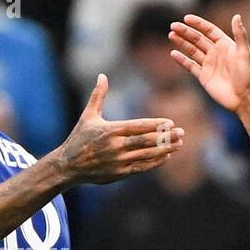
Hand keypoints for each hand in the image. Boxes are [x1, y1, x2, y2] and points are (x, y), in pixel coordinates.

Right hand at [52, 73, 183, 185]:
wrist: (68, 165)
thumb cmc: (79, 138)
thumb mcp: (88, 116)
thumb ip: (98, 96)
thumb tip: (102, 75)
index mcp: (111, 130)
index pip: (138, 126)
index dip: (156, 125)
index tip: (170, 122)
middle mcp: (116, 146)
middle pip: (146, 141)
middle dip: (166, 137)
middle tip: (182, 132)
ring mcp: (118, 161)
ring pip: (147, 154)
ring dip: (165, 149)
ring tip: (179, 144)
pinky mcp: (119, 173)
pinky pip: (141, 167)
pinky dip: (155, 162)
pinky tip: (166, 156)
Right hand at [169, 13, 249, 112]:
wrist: (244, 98)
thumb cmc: (247, 75)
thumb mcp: (244, 53)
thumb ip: (239, 34)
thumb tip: (236, 16)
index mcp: (225, 45)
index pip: (209, 30)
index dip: (198, 24)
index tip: (186, 18)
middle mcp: (216, 53)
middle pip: (197, 39)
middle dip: (185, 32)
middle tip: (173, 26)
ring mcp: (209, 65)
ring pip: (192, 50)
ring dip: (182, 43)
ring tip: (171, 35)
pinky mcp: (204, 77)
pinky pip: (190, 66)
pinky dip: (182, 60)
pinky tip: (173, 54)